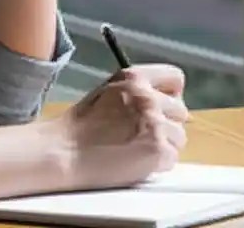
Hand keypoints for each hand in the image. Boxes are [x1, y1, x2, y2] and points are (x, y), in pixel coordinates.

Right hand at [51, 64, 189, 189]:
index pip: (175, 78)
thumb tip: (164, 105)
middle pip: (181, 111)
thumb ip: (136, 93)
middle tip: (142, 136)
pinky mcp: (157, 149)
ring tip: (135, 151)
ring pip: (179, 137)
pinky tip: (136, 164)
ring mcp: (155, 123)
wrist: (62, 153)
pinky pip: (172, 159)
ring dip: (163, 146)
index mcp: (136, 78)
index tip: (162, 108)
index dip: (171, 95)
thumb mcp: (108, 92)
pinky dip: (158, 165)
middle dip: (167, 124)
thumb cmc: (79, 128)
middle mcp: (148, 97)